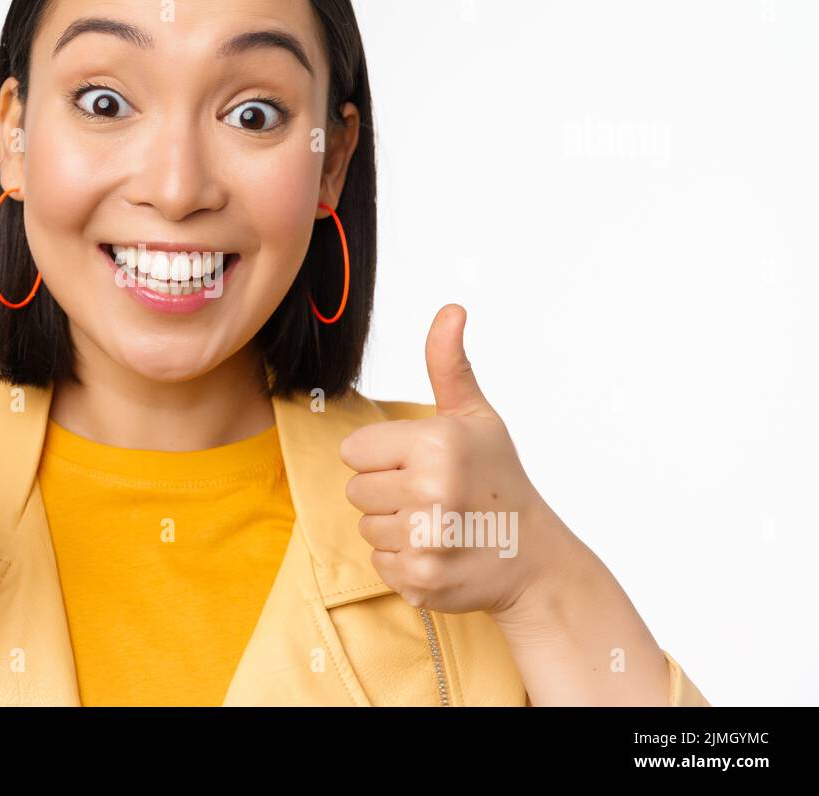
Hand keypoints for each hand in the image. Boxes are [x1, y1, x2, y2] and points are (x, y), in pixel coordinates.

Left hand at [341, 304, 571, 615]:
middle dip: (388, 491)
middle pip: (356, 489)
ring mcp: (426, 540)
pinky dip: (402, 560)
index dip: (384, 456)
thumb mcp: (477, 417)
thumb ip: (449, 365)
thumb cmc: (498, 479)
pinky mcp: (420, 579)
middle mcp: (431, 492)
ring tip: (436, 523)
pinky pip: (378, 561)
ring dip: (393, 526)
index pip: (354, 450)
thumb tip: (450, 310)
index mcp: (436, 445)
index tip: (420, 463)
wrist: (534, 558)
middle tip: (432, 496)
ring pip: (365, 526)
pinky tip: (437, 551)